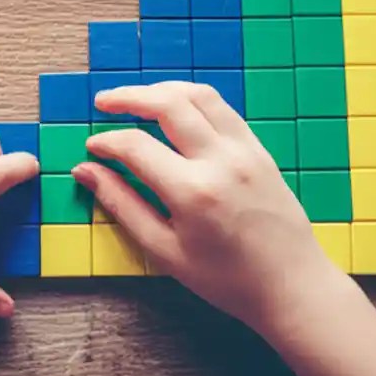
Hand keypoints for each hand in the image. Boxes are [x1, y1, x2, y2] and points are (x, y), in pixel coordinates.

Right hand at [72, 82, 346, 335]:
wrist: (290, 285)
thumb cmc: (224, 279)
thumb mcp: (164, 250)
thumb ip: (122, 205)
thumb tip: (84, 171)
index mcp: (191, 192)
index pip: (136, 146)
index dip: (107, 142)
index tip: (92, 147)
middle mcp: (220, 161)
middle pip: (168, 104)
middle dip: (129, 97)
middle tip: (103, 101)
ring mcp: (245, 151)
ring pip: (199, 95)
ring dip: (163, 90)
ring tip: (138, 99)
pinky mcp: (260, 149)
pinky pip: (222, 109)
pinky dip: (193, 100)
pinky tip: (176, 110)